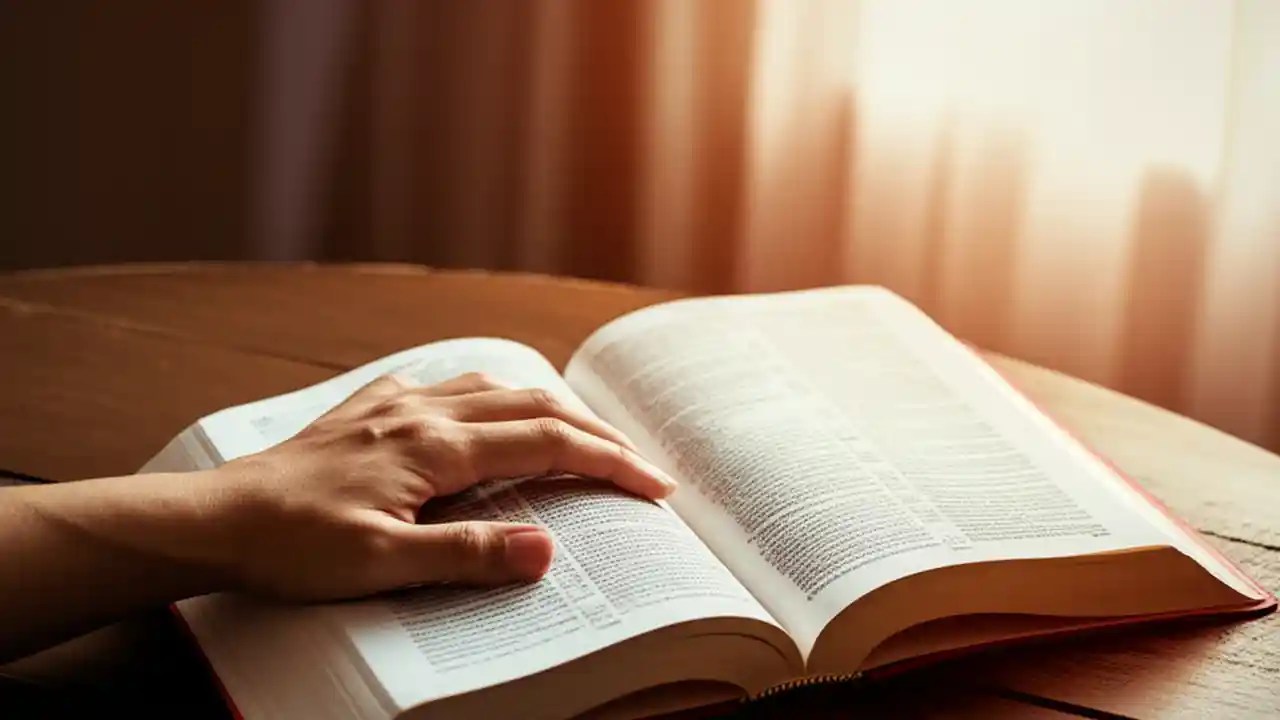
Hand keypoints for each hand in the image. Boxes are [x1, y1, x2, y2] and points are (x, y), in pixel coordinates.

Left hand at [212, 372, 675, 600]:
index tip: (653, 485)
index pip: (547, 444)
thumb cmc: (293, 546)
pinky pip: (449, 385)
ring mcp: (395, 404)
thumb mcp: (383, 566)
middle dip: (596, 432)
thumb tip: (547, 549)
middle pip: (534, 405)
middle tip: (638, 463)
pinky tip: (485, 411)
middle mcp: (423, 411)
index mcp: (436, 446)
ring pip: (495, 386)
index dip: (609, 462)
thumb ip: (469, 553)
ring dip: (548, 408)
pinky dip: (491, 396)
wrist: (215, 519)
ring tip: (580, 435)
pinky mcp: (370, 409)